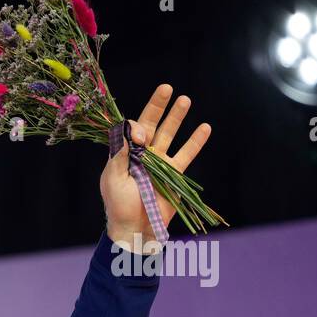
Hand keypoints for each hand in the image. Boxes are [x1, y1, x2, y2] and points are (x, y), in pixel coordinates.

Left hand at [101, 83, 210, 246]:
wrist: (135, 228)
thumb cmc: (118, 205)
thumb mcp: (113, 178)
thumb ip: (120, 153)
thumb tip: (131, 130)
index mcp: (123, 154)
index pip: (131, 130)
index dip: (136, 126)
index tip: (141, 135)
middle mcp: (141, 155)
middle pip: (151, 125)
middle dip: (158, 106)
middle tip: (167, 88)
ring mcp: (159, 163)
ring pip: (170, 135)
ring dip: (177, 117)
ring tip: (185, 99)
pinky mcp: (174, 174)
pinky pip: (187, 154)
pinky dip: (196, 141)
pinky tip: (204, 127)